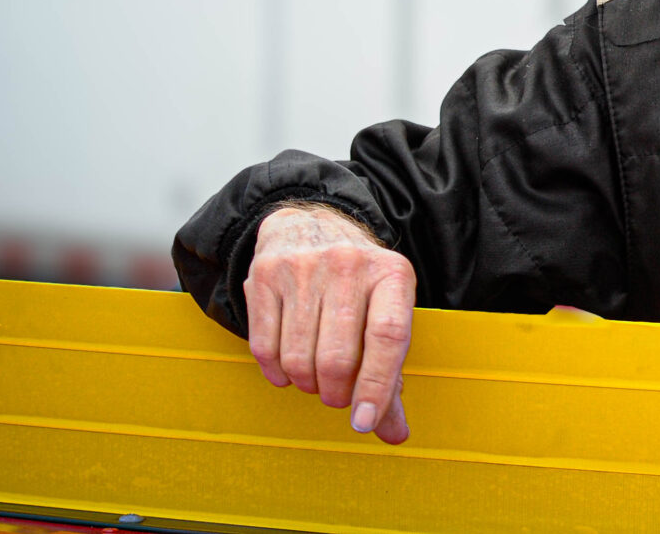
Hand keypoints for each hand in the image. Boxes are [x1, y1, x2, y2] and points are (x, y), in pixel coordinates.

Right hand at [244, 203, 415, 444]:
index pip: (387, 337)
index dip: (376, 385)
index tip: (363, 423)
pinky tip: (288, 369)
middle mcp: (349, 265)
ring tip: (316, 378)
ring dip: (307, 385)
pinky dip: (277, 373)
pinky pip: (265, 347)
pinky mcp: (265, 276)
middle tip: (338, 396)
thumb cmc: (358, 285)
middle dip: (336, 393)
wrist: (312, 224)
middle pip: (338, 357)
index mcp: (392, 274)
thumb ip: (390, 374)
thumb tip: (394, 434)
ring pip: (299, 358)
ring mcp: (304, 268)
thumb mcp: (386, 312)